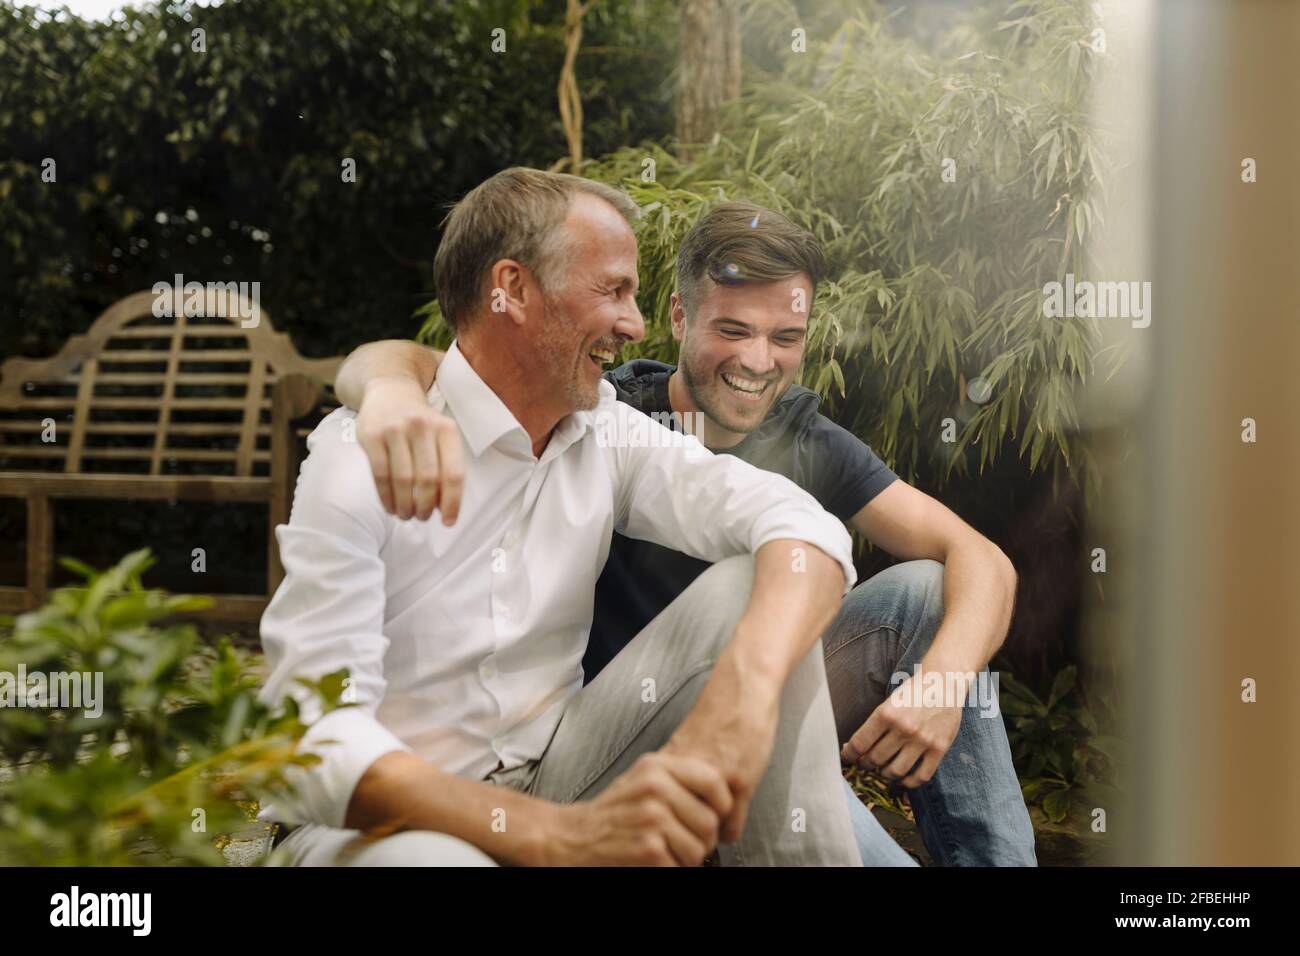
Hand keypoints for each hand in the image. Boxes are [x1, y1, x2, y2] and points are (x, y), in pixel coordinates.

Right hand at [355, 377, 463, 522]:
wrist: (390, 390)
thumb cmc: (420, 425)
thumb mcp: (439, 436)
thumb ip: (444, 467)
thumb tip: (440, 508)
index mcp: (446, 430)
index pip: (454, 473)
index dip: (452, 502)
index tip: (447, 522)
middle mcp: (423, 427)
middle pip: (428, 479)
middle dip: (425, 506)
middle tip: (421, 517)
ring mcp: (396, 429)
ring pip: (403, 479)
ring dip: (405, 505)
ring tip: (406, 515)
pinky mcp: (372, 435)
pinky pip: (380, 474)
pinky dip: (386, 497)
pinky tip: (390, 507)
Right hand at [545, 752, 732, 865]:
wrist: (572, 837)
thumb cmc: (612, 812)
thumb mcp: (642, 779)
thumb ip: (678, 779)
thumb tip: (722, 796)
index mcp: (656, 767)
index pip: (713, 780)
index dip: (722, 803)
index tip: (716, 814)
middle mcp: (655, 788)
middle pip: (710, 821)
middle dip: (702, 839)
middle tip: (683, 841)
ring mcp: (652, 818)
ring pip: (700, 848)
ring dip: (687, 859)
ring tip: (666, 851)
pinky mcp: (648, 849)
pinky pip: (682, 866)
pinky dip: (671, 869)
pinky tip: (654, 860)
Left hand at [662, 682, 778, 843]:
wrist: (742, 689)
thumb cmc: (718, 714)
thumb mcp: (687, 742)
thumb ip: (677, 771)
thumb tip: (669, 801)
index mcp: (670, 764)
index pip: (658, 810)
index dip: (664, 825)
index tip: (668, 833)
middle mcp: (686, 774)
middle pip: (677, 822)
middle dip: (683, 836)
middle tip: (690, 844)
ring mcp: (712, 780)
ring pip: (704, 828)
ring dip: (707, 837)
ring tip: (710, 839)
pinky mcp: (739, 782)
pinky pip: (731, 824)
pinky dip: (730, 831)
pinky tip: (729, 831)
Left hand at [840, 672, 963, 787]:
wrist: (944, 681)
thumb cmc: (912, 692)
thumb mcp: (889, 703)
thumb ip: (874, 725)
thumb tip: (853, 748)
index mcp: (886, 713)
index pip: (859, 743)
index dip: (849, 754)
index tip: (847, 757)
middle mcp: (904, 728)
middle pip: (875, 759)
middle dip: (866, 764)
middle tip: (865, 764)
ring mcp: (922, 740)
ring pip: (895, 771)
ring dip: (885, 775)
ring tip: (883, 771)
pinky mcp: (940, 748)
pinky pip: (921, 776)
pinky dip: (909, 783)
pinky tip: (903, 779)